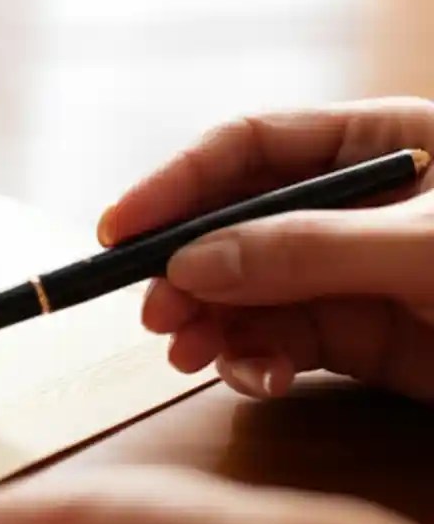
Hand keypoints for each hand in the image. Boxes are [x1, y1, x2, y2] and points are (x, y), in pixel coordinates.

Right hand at [98, 96, 433, 401]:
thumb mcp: (421, 248)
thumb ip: (307, 251)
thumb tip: (190, 265)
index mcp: (374, 143)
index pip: (248, 146)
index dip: (176, 183)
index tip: (119, 229)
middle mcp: (352, 204)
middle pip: (230, 223)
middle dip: (183, 270)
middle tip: (155, 314)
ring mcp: (347, 273)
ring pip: (243, 290)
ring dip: (207, 323)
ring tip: (188, 355)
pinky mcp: (354, 337)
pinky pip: (278, 343)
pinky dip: (254, 362)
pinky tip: (262, 379)